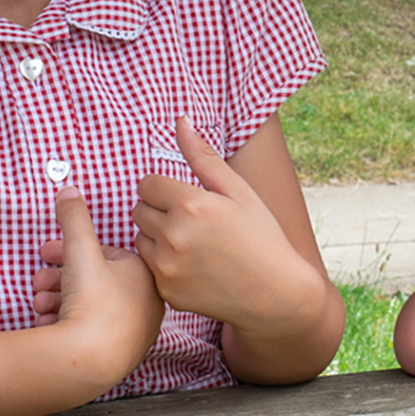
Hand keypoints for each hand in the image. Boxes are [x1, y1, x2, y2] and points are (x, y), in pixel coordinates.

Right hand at [31, 185, 163, 376]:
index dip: (71, 251)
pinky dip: (64, 324)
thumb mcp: (79, 250)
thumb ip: (74, 218)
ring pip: (87, 306)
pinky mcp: (116, 356)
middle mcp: (145, 305)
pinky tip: (46, 323)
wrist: (87, 363)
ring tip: (39, 302)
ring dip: (56, 299)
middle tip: (39, 278)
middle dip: (59, 277)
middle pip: (93, 281)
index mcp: (144, 276)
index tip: (48, 252)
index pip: (105, 254)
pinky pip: (87, 332)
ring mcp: (132, 333)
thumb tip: (68, 191)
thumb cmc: (92, 305)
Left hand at [132, 116, 313, 330]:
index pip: (147, 184)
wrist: (275, 294)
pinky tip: (193, 266)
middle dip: (159, 210)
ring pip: (141, 239)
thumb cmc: (261, 236)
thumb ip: (203, 156)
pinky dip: (164, 265)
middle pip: (139, 210)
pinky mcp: (166, 292)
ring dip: (157, 237)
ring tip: (191, 244)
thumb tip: (181, 121)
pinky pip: (149, 268)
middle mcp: (173, 236)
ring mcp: (167, 267)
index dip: (165, 188)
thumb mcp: (238, 191)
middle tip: (191, 221)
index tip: (185, 198)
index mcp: (190, 204)